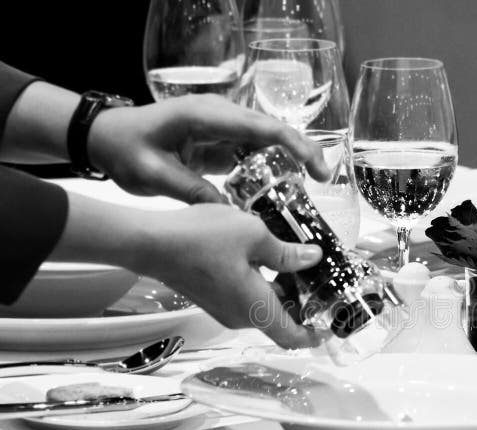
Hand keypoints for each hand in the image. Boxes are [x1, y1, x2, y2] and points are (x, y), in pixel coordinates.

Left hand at [87, 94, 328, 204]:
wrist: (105, 137)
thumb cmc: (126, 149)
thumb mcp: (155, 177)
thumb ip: (194, 193)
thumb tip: (232, 216)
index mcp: (208, 117)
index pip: (264, 128)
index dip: (297, 146)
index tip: (318, 169)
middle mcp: (220, 116)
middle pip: (273, 132)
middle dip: (301, 155)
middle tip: (322, 183)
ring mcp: (221, 127)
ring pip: (265, 143)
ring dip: (285, 164)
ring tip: (302, 193)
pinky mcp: (218, 140)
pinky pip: (250, 153)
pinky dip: (265, 171)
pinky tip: (274, 193)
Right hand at [132, 204, 324, 346]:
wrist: (148, 241)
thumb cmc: (198, 239)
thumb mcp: (254, 235)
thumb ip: (286, 252)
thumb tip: (311, 259)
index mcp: (256, 308)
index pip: (293, 337)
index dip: (316, 334)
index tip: (331, 321)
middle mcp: (240, 317)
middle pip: (282, 321)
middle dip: (303, 302)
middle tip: (319, 275)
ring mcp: (224, 309)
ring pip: (264, 308)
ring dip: (282, 290)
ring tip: (296, 258)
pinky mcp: (212, 298)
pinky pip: (247, 299)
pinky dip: (263, 285)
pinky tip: (267, 256)